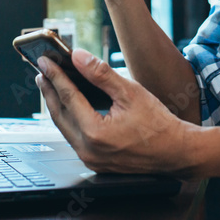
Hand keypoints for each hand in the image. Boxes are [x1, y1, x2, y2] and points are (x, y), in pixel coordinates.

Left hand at [36, 49, 196, 176]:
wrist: (176, 152)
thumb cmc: (159, 124)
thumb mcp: (130, 92)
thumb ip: (101, 74)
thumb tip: (78, 57)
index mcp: (96, 133)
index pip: (68, 97)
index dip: (55, 76)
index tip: (45, 61)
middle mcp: (88, 150)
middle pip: (59, 114)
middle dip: (49, 90)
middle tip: (42, 71)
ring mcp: (90, 159)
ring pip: (64, 127)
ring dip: (57, 105)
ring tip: (51, 85)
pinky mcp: (95, 162)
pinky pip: (74, 137)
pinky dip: (69, 118)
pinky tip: (69, 105)